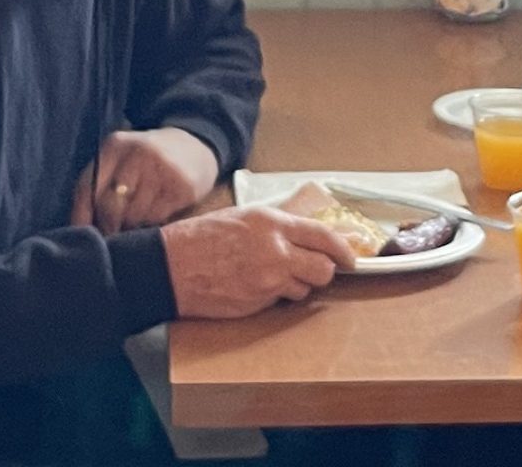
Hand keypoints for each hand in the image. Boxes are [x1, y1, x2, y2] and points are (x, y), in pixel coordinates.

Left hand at [72, 127, 221, 231]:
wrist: (197, 145)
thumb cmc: (146, 161)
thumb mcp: (118, 162)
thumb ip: (94, 189)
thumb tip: (78, 231)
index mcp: (115, 145)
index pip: (86, 189)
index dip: (82, 218)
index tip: (86, 234)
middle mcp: (139, 153)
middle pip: (109, 207)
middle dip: (109, 225)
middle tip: (116, 229)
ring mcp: (163, 168)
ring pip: (133, 217)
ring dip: (133, 225)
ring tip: (139, 216)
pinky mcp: (183, 186)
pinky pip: (156, 219)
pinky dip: (153, 223)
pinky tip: (158, 211)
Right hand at [160, 205, 357, 318]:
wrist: (170, 267)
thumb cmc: (202, 237)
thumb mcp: (246, 217)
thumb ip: (279, 226)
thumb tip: (306, 234)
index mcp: (273, 224)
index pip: (324, 236)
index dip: (343, 249)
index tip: (351, 256)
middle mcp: (275, 252)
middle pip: (323, 269)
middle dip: (324, 271)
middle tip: (315, 269)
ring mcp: (266, 282)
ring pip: (303, 290)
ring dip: (297, 285)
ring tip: (274, 276)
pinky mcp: (255, 304)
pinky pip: (279, 302)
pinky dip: (276, 297)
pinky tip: (257, 287)